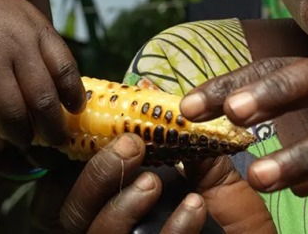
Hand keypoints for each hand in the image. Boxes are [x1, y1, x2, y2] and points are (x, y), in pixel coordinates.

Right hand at [0, 0, 85, 147]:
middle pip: (44, 99)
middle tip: (54, 141)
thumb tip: (57, 80)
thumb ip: (37, 42)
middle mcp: (18, 46)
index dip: (73, 96)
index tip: (74, 111)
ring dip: (18, 134)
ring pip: (12, 113)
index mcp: (37, 30)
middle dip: (52, 129)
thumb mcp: (19, 13)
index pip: (67, 70)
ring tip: (20, 140)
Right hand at [49, 134, 274, 233]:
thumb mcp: (210, 176)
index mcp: (117, 204)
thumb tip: (148, 89)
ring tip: (155, 181)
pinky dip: (172, 229)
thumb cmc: (236, 223)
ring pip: (97, 233)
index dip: (83, 154)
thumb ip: (181, 142)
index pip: (77, 180)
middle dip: (98, 173)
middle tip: (131, 144)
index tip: (115, 124)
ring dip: (123, 203)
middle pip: (72, 210)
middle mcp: (112, 232)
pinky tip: (196, 206)